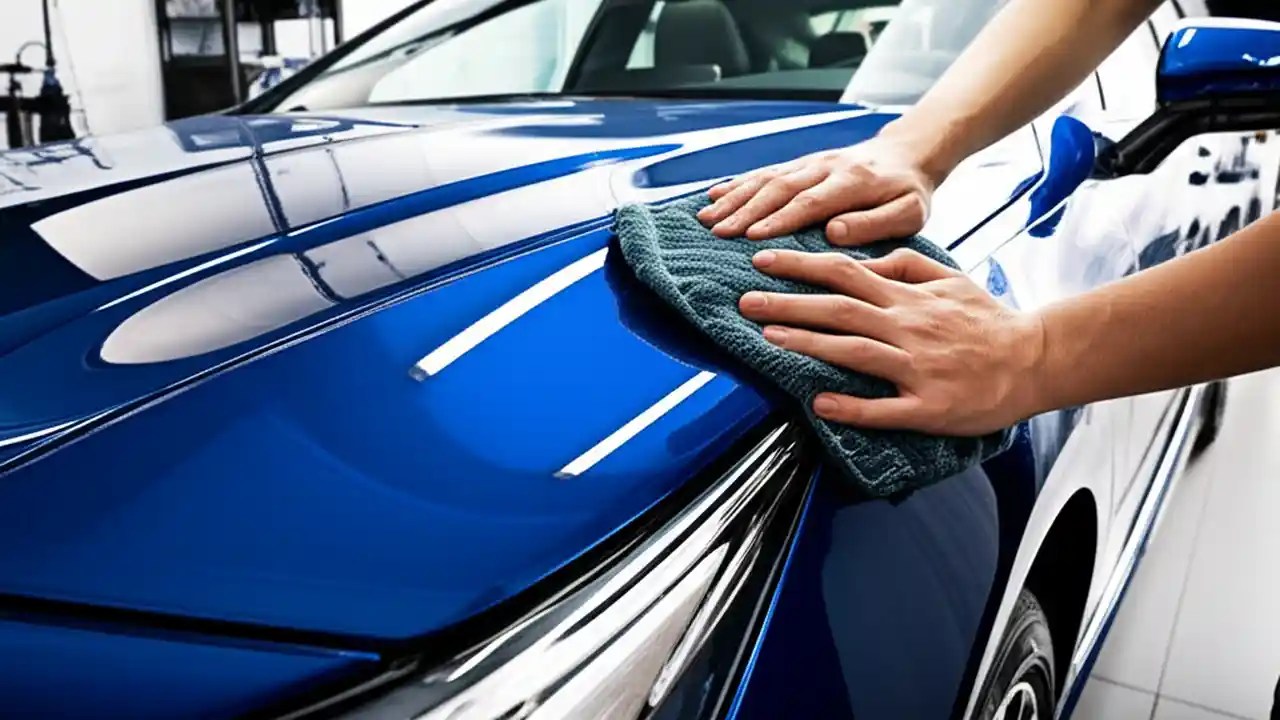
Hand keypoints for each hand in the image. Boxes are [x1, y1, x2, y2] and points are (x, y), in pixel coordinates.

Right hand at [696, 136, 939, 244]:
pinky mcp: (799, 164)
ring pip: (766, 178)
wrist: (907, 153)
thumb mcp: (909, 213)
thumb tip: (834, 233)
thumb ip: (875, 223)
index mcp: (852, 182)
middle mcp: (825, 167)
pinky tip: (714, 194)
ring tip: (706, 217)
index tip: (753, 237)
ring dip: (734, 198)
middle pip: (779, 188)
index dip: (780, 219)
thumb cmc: (908, 191)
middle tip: (717, 231)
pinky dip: (737, 183)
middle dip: (745, 210)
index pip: (810, 202)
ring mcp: (809, 163)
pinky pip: (764, 172)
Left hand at [738, 248, 1047, 435]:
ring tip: (768, 340)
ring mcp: (916, 369)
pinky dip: (851, 407)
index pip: (844, 273)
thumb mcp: (949, 277)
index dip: (801, 265)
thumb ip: (903, 264)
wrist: (1034, 360)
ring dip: (808, 346)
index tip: (763, 261)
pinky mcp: (929, 407)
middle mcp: (907, 328)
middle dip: (787, 304)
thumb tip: (860, 258)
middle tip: (745, 301)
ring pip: (854, 353)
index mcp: (907, 298)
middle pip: (837, 310)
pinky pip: (884, 409)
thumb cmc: (988, 320)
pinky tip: (818, 404)